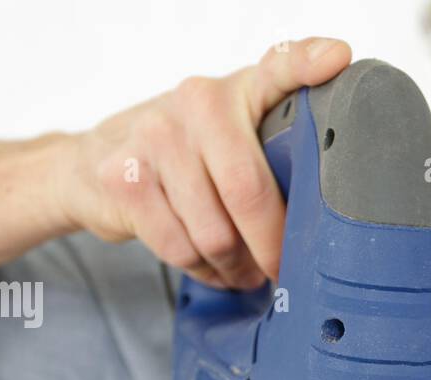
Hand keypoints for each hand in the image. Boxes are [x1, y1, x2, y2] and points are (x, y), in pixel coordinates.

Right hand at [57, 37, 352, 288]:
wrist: (93, 162)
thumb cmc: (180, 155)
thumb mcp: (226, 135)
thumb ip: (272, 153)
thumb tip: (322, 214)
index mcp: (236, 90)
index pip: (277, 67)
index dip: (307, 62)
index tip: (336, 59)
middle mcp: (197, 103)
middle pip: (249, 191)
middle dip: (271, 247)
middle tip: (281, 269)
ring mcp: (156, 138)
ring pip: (215, 234)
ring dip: (235, 266)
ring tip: (242, 269)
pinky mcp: (125, 179)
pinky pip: (181, 248)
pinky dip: (203, 270)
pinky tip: (210, 267)